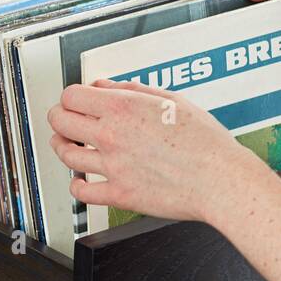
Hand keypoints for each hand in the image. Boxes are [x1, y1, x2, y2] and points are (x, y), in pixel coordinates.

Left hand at [48, 79, 264, 223]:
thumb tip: (105, 86)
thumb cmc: (205, 142)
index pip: (71, 96)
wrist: (221, 180)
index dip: (70, 96)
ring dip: (62, 147)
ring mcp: (112, 167)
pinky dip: (75, 186)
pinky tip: (79, 181)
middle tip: (63, 119)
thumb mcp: (171, 100)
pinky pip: (82, 193)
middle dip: (59, 117)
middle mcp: (112, 136)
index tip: (75, 100)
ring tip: (66, 145)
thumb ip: (132, 90)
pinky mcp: (119, 194)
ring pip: (66, 155)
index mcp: (123, 109)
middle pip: (60, 122)